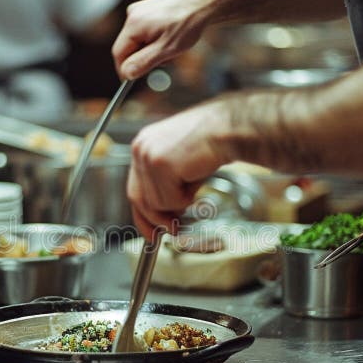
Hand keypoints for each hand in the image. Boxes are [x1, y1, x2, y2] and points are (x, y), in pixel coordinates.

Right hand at [112, 0, 216, 79]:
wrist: (203, 3)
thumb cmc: (188, 23)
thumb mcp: (166, 49)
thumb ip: (144, 62)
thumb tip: (126, 73)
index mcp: (134, 24)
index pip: (119, 53)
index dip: (124, 69)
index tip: (130, 81)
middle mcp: (133, 14)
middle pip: (128, 47)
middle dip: (143, 58)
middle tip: (164, 61)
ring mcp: (140, 10)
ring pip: (138, 40)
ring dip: (151, 50)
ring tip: (171, 47)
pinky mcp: (147, 10)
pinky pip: (144, 32)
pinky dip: (155, 40)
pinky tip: (170, 38)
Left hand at [127, 100, 230, 238]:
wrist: (228, 129)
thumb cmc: (212, 142)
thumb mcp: (180, 164)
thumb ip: (165, 184)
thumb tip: (162, 213)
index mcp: (143, 145)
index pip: (134, 188)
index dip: (142, 215)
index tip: (150, 233)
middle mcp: (141, 149)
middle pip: (139, 199)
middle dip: (156, 219)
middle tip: (174, 228)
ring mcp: (148, 156)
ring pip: (156, 203)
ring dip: (179, 202)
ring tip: (194, 181)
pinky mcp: (161, 165)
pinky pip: (169, 200)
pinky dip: (186, 197)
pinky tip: (195, 177)